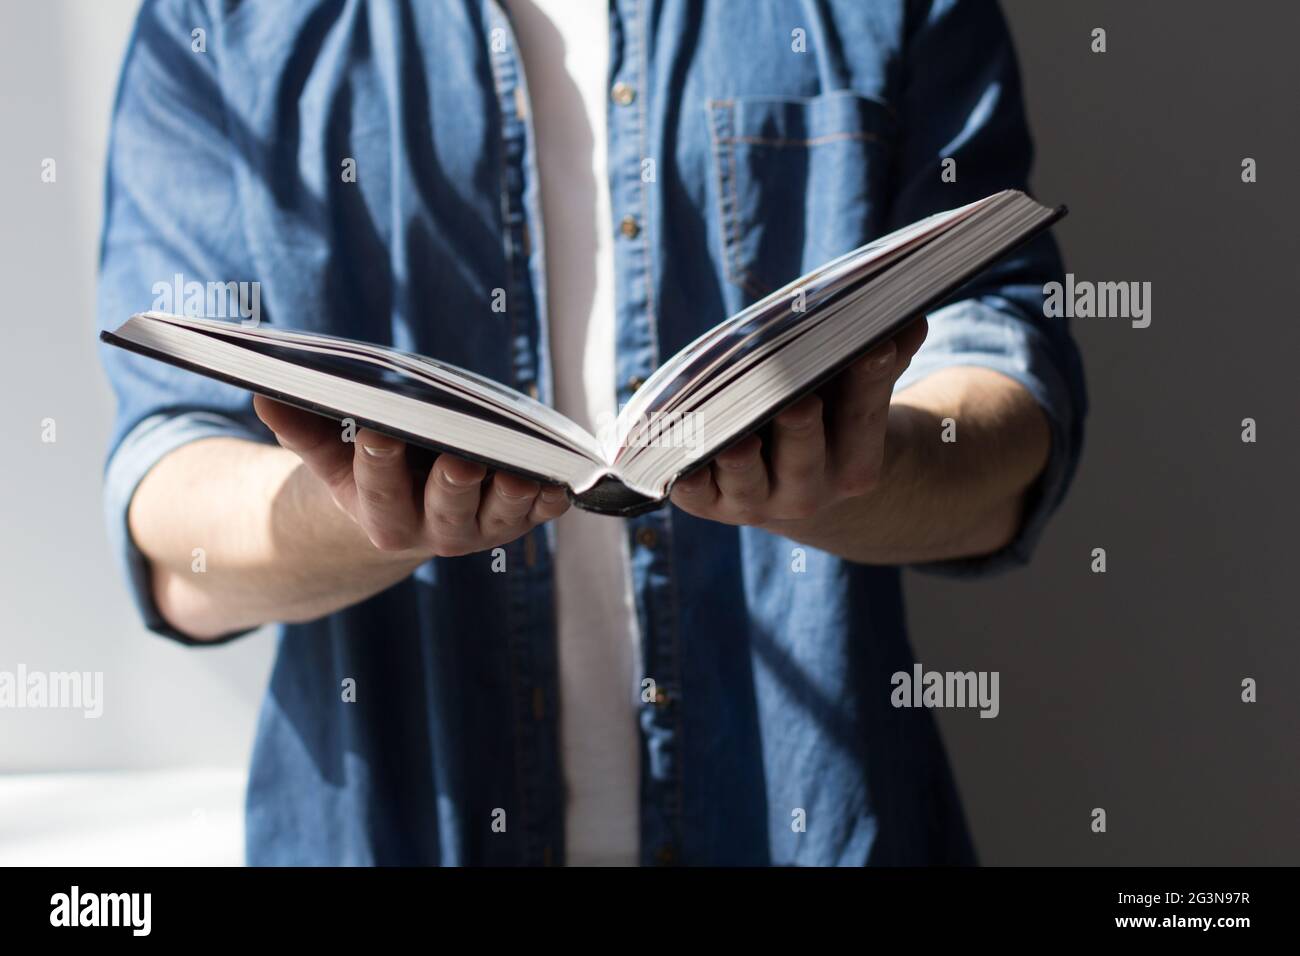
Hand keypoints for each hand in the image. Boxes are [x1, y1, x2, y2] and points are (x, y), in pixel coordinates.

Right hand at [253, 396, 569, 556]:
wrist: (414, 509)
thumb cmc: (372, 470)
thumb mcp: (335, 456)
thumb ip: (305, 428)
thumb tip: (262, 393)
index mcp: (383, 517)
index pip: (379, 490)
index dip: (379, 462)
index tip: (379, 431)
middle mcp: (435, 531)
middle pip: (445, 509)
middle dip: (453, 484)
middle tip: (462, 457)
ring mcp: (482, 529)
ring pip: (499, 516)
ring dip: (512, 494)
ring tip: (521, 469)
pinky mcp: (520, 520)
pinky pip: (539, 513)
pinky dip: (551, 497)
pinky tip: (560, 477)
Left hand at [669, 316, 928, 528]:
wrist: (788, 488)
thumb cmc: (824, 422)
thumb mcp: (855, 396)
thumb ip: (882, 359)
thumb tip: (910, 317)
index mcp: (855, 464)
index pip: (865, 417)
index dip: (870, 382)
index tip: (874, 346)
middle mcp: (809, 489)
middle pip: (805, 454)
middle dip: (800, 428)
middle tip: (797, 401)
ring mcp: (758, 499)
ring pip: (748, 479)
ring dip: (740, 459)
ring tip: (732, 437)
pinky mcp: (711, 504)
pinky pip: (696, 493)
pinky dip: (686, 477)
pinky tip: (677, 457)